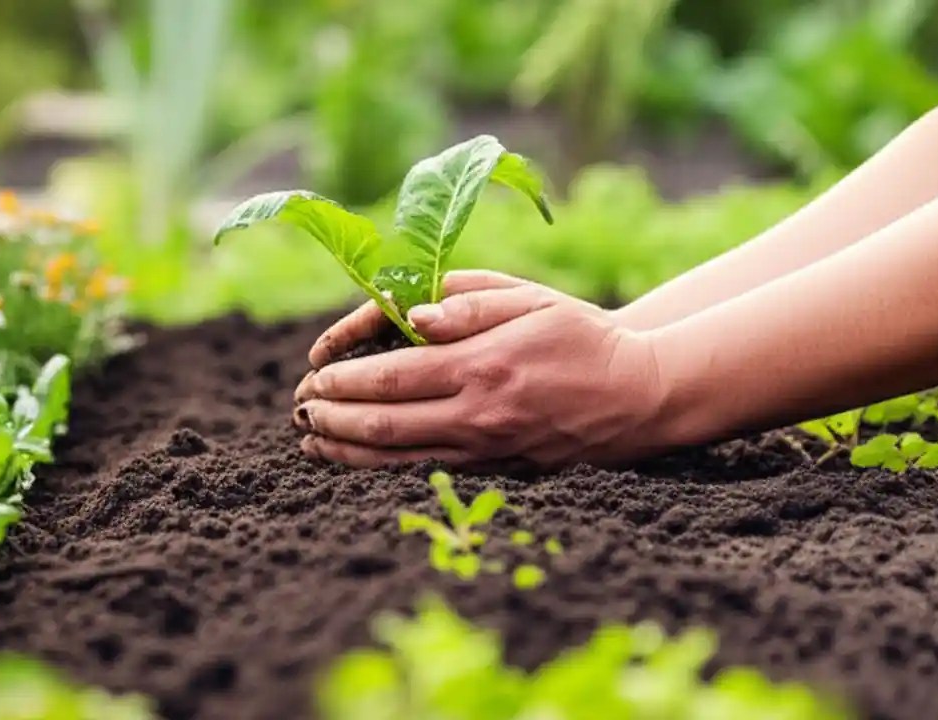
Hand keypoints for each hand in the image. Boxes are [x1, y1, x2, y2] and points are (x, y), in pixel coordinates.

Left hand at [293, 271, 668, 467]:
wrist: (638, 394)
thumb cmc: (581, 335)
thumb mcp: (530, 299)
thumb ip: (466, 302)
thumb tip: (407, 316)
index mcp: (483, 366)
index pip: (392, 377)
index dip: (343, 380)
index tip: (312, 375)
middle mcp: (479, 415)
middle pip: (384, 425)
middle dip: (332, 418)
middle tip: (299, 409)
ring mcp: (487, 451)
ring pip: (398, 459)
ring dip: (346, 453)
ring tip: (310, 441)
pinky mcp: (496, 472)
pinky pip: (427, 474)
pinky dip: (383, 470)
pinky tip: (356, 461)